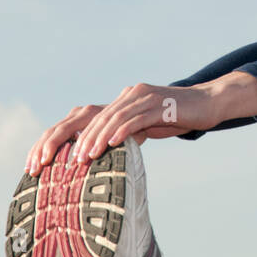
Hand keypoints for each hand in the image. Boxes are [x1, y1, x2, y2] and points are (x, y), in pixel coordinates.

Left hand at [25, 84, 216, 176]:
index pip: (86, 119)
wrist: (208, 104)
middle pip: (91, 116)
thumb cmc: (176, 119)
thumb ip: (127, 135)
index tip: (49, 161)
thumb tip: (107, 154)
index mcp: (121, 101)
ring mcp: (143, 97)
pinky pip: (135, 118)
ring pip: (111, 118)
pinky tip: (111, 144)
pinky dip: (122, 131)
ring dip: (95, 138)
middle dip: (70, 139)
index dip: (65, 138)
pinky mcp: (159, 105)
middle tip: (56, 162)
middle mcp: (128, 95)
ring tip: (83, 157)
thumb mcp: (146, 128)